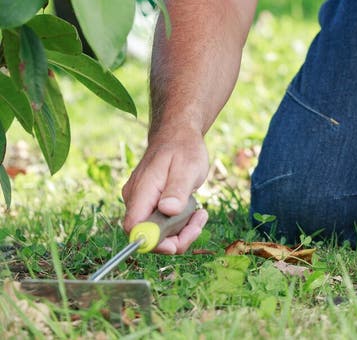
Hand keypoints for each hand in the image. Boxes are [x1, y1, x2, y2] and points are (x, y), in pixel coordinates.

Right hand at [122, 130, 209, 253]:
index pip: (135, 228)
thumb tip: (167, 210)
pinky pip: (162, 224)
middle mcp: (135, 198)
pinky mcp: (149, 204)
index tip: (177, 243)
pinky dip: (179, 223)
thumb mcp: (187, 166)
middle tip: (199, 221)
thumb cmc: (184, 148)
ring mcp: (141, 201)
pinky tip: (194, 210)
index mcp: (141, 189)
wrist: (179, 134)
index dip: (153, 242)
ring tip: (200, 212)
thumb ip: (177, 189)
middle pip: (148, 235)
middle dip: (175, 237)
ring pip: (157, 232)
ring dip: (181, 230)